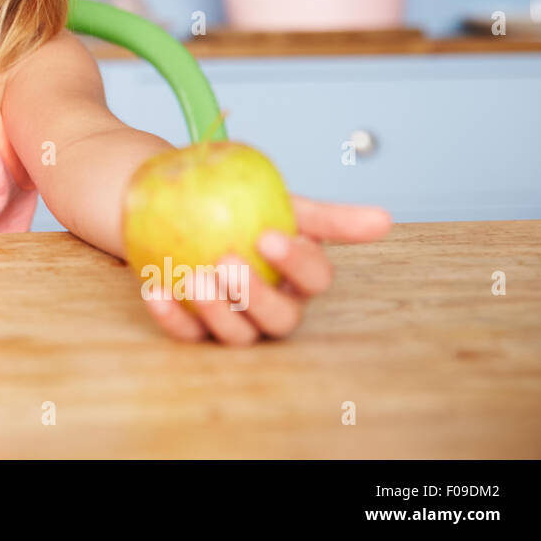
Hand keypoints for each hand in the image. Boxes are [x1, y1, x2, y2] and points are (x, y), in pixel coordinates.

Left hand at [139, 195, 390, 345]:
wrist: (176, 204)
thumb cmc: (238, 206)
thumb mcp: (280, 204)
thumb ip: (327, 217)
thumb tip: (385, 219)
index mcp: (299, 279)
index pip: (314, 280)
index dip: (298, 262)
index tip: (269, 235)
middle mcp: (272, 308)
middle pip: (279, 320)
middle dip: (256, 296)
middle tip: (227, 260)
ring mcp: (233, 323)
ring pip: (236, 336)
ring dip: (215, 310)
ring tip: (193, 276)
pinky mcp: (193, 328)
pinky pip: (186, 332)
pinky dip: (170, 315)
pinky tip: (154, 289)